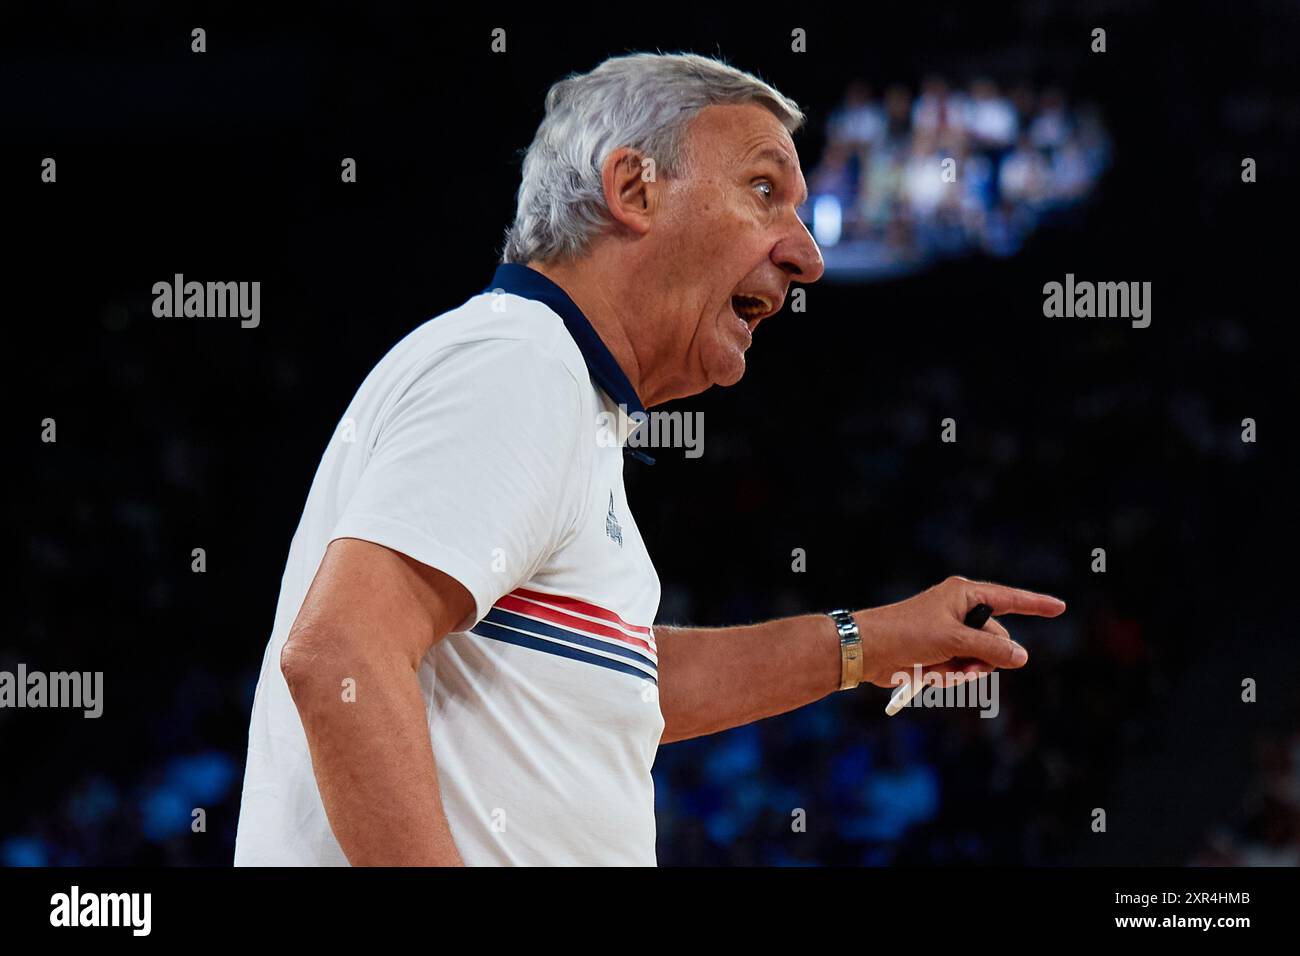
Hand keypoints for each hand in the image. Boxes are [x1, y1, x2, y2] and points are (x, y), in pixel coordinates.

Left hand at [855, 575, 1065, 688]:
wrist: (869, 651)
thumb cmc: (908, 633)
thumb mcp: (954, 639)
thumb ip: (991, 648)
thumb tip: (1021, 656)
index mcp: (964, 594)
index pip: (1010, 598)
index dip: (1036, 604)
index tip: (1060, 607)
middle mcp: (960, 610)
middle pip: (998, 638)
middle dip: (986, 656)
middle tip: (962, 659)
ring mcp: (951, 633)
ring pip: (981, 659)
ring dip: (965, 669)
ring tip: (939, 667)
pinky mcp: (941, 652)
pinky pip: (962, 669)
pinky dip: (951, 676)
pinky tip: (929, 673)